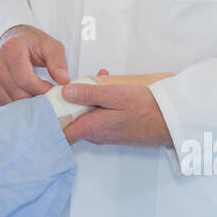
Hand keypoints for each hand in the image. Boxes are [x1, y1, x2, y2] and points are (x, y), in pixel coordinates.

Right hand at [0, 24, 69, 105]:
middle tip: (49, 99)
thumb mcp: (50, 45)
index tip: (53, 91)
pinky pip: (2, 104)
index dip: (41, 89)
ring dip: (27, 106)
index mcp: (11, 49)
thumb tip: (64, 81)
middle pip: (17, 93)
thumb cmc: (32, 43)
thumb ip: (58, 62)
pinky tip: (28, 102)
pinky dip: (17, 108)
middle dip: (36, 100)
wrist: (12, 39)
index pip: (24, 79)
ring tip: (40, 100)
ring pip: (10, 101)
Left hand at [59, 72, 174, 146]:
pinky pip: (100, 117)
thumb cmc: (145, 108)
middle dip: (68, 105)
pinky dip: (98, 104)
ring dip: (85, 101)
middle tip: (68, 86)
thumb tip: (65, 92)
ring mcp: (108, 135)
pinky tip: (107, 87)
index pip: (63, 131)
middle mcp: (98, 135)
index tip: (44, 106)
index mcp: (92, 128)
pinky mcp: (117, 131)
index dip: (51, 120)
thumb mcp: (115, 94)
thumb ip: (89, 93)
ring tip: (92, 80)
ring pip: (87, 118)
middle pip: (73, 123)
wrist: (172, 121)